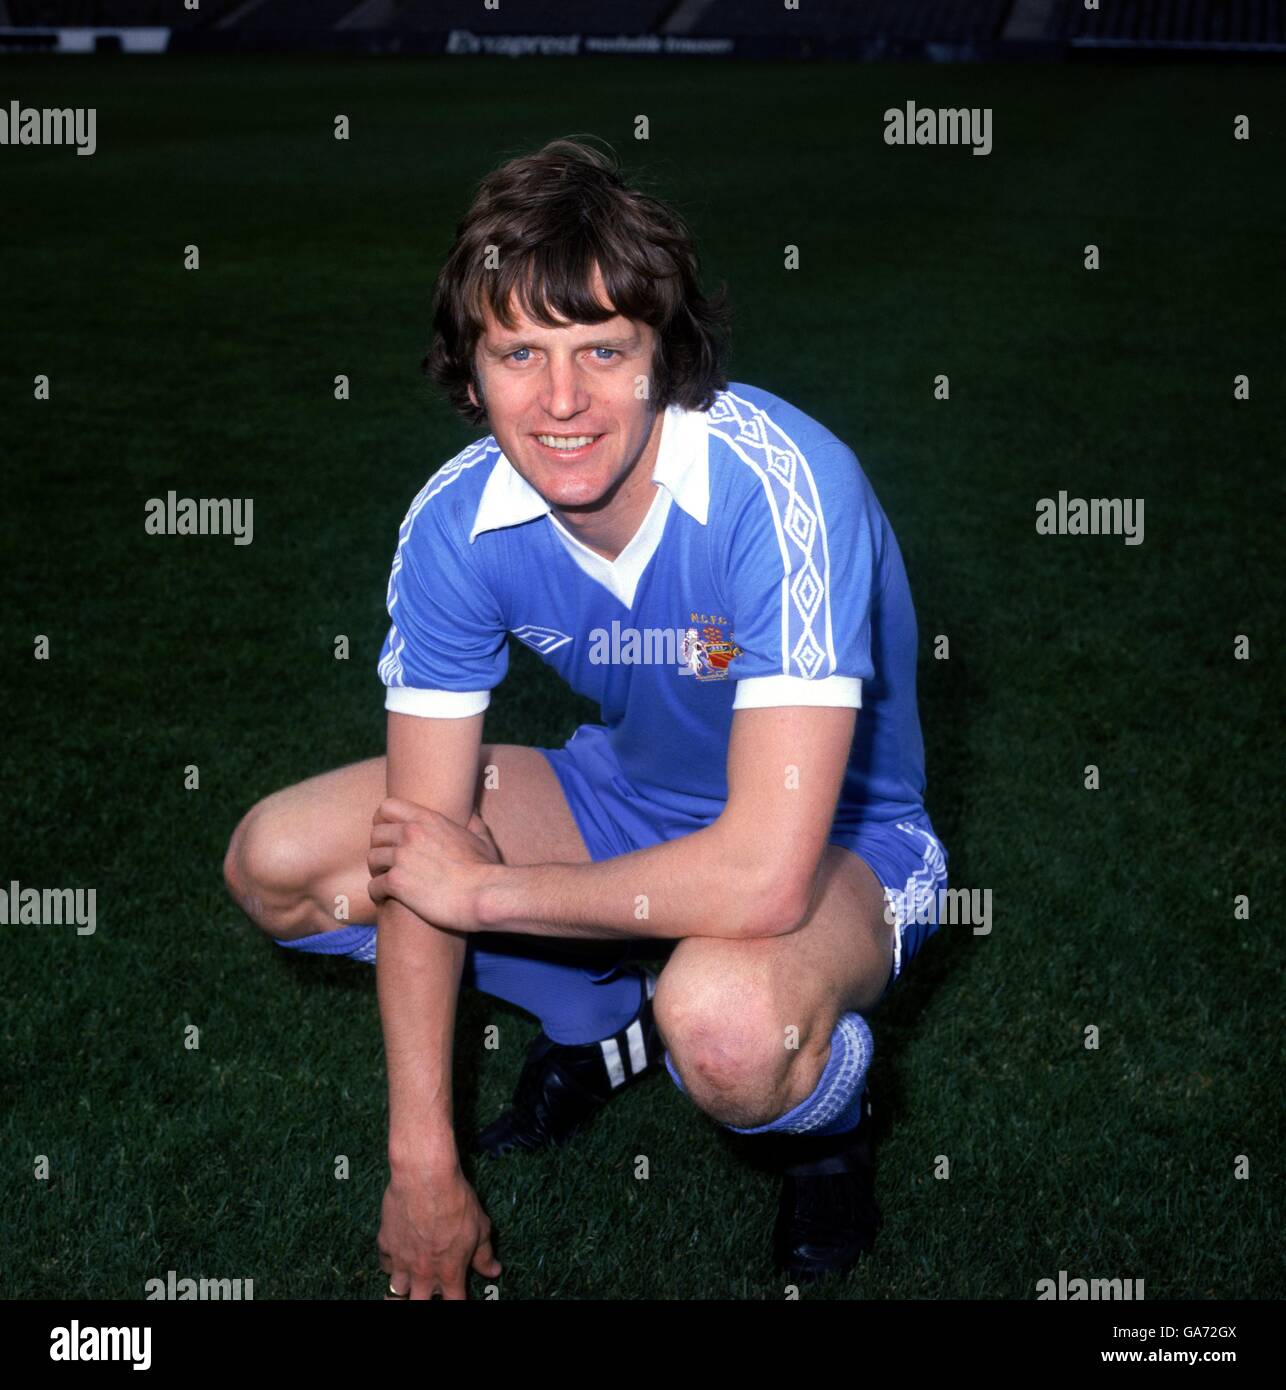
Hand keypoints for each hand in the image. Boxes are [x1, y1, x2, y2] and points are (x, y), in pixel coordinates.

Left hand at [368, 798, 500, 931]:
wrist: (484, 895)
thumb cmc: (486, 870)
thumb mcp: (482, 839)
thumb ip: (473, 822)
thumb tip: (473, 812)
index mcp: (428, 819)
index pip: (387, 806)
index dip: (383, 820)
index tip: (389, 834)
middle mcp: (411, 833)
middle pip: (376, 834)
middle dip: (380, 849)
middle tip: (387, 863)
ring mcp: (402, 857)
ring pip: (372, 859)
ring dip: (377, 871)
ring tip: (386, 881)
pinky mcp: (397, 882)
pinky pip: (373, 885)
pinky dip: (377, 894)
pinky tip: (386, 899)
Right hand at [378, 1167, 500, 1300]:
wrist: (425, 1178)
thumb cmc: (456, 1200)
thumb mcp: (480, 1227)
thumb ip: (484, 1254)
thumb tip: (494, 1271)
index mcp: (449, 1271)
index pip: (454, 1303)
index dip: (457, 1303)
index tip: (456, 1298)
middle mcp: (423, 1272)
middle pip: (418, 1305)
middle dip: (422, 1303)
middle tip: (425, 1296)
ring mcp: (402, 1260)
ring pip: (395, 1291)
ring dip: (401, 1293)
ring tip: (403, 1293)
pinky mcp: (386, 1243)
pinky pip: (385, 1264)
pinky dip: (390, 1265)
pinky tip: (395, 1260)